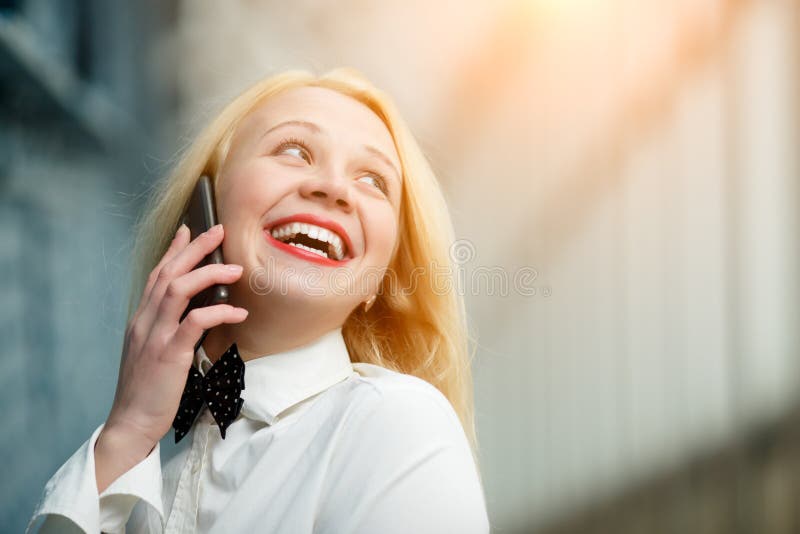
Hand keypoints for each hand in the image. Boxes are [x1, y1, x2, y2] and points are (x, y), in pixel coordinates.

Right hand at [101, 223, 247, 452]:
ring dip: (208, 274)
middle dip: (194, 249)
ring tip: (235, 269)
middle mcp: (145, 322)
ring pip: (178, 290)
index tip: (190, 230)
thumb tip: (193, 311)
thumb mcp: (153, 351)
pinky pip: (194, 322)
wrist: (131, 422)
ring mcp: (155, 337)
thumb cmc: (148, 390)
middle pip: (168, 273)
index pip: (157, 275)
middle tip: (218, 230)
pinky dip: (218, 311)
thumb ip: (168, 328)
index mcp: (141, 320)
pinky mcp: (169, 355)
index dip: (174, 250)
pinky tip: (238, 311)